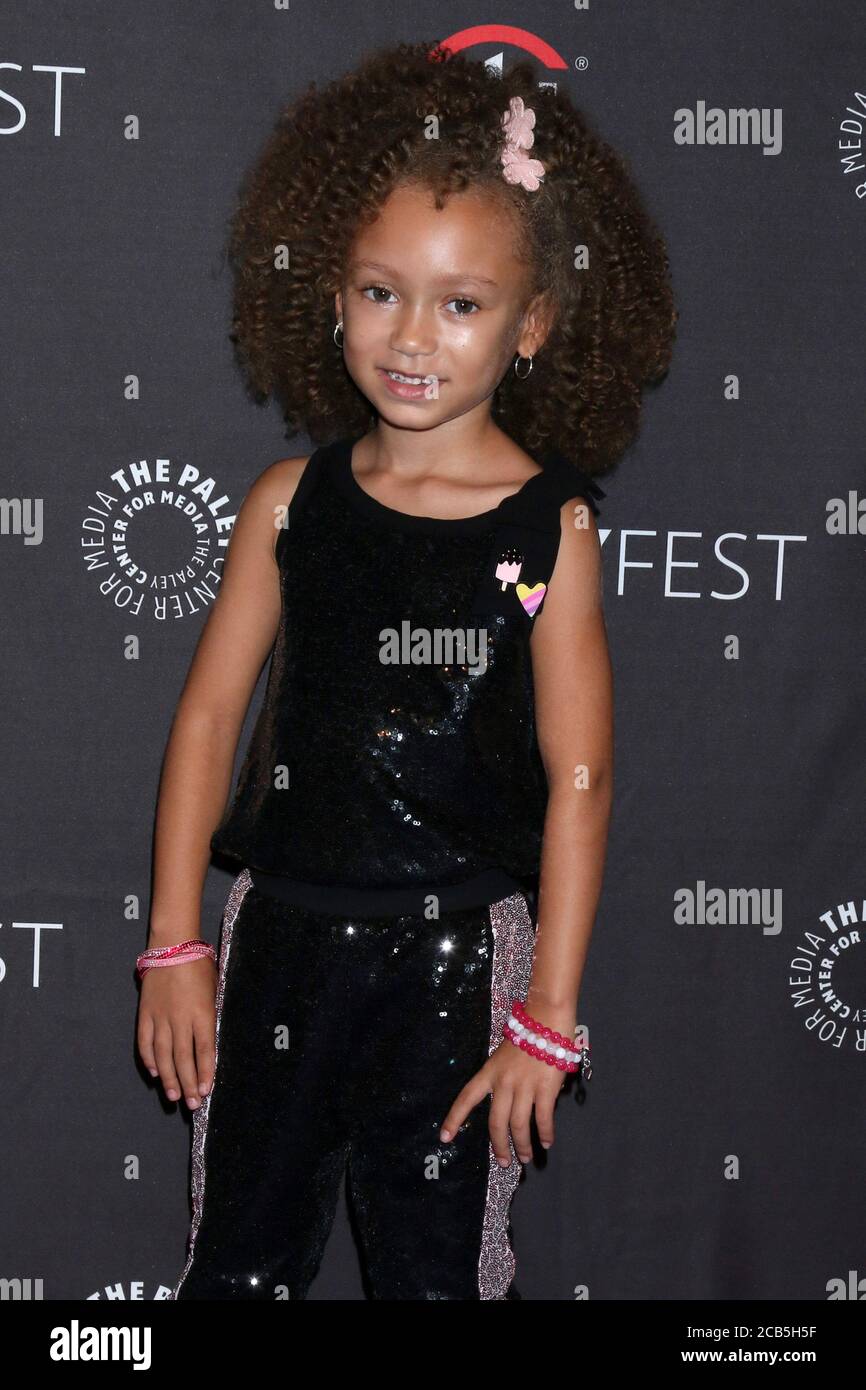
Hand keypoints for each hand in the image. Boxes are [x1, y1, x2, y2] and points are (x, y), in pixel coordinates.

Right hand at [137, 958, 216, 1110]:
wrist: (172, 945)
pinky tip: (155, 1073)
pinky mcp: (145, 1013)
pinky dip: (149, 1059)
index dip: (205, 1073)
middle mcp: (180, 1018)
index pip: (204, 1050)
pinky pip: (145, 1041)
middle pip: (184, 1058)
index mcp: (202, 1012)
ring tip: (173, 1097)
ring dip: (169, 1078)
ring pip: (163, 1055)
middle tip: (192, 1104)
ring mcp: (160, 1016)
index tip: (207, 1091)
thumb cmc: (199, 966)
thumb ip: (211, 1017)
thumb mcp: (214, 990)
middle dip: (188, 1084)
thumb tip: (209, 1046)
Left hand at [439, 1037, 568, 1166]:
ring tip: (525, 1157)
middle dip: (498, 1146)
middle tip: (503, 1162)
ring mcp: (524, 1086)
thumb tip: (515, 1103)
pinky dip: (545, 1133)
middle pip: (495, 1122)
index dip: (454, 1119)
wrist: (546, 1018)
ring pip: (518, 1125)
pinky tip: (546, 1142)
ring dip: (521, 1145)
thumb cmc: (527, 1032)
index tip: (444, 1138)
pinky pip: (543, 1118)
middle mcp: (503, 1082)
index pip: (467, 1098)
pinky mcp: (545, 1088)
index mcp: (489, 1072)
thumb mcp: (504, 1054)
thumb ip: (504, 1079)